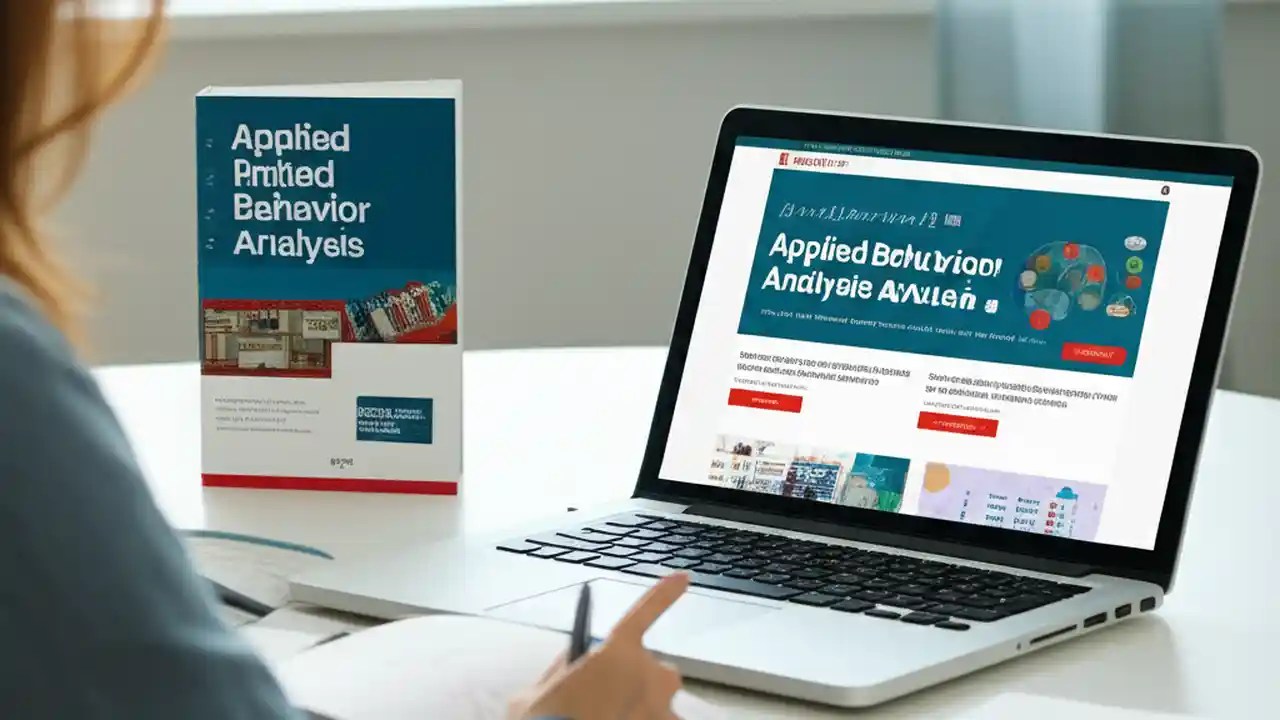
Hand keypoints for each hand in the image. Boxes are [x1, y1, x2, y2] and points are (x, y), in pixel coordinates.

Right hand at [508, 572, 690, 719]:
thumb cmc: (545, 717)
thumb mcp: (543, 688)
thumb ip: (565, 670)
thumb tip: (576, 666)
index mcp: (617, 652)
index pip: (646, 611)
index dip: (665, 594)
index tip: (684, 577)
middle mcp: (649, 674)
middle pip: (657, 673)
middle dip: (641, 685)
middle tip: (612, 703)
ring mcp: (664, 708)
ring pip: (663, 707)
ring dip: (646, 713)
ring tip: (616, 719)